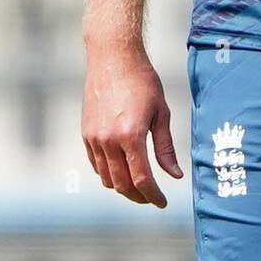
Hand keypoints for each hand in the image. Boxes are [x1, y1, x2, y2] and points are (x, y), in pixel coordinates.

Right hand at [82, 43, 182, 207]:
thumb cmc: (143, 81)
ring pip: (107, 179)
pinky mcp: (86, 134)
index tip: (163, 202)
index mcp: (131, 135)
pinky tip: (122, 169)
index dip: (154, 196)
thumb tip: (175, 175)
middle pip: (122, 185)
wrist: (113, 58)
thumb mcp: (161, 112)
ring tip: (139, 185)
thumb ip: (165, 147)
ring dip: (123, 187)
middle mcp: (108, 140)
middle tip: (152, 198)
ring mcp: (94, 138)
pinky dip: (109, 173)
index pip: (142, 179)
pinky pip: (96, 165)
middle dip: (139, 197)